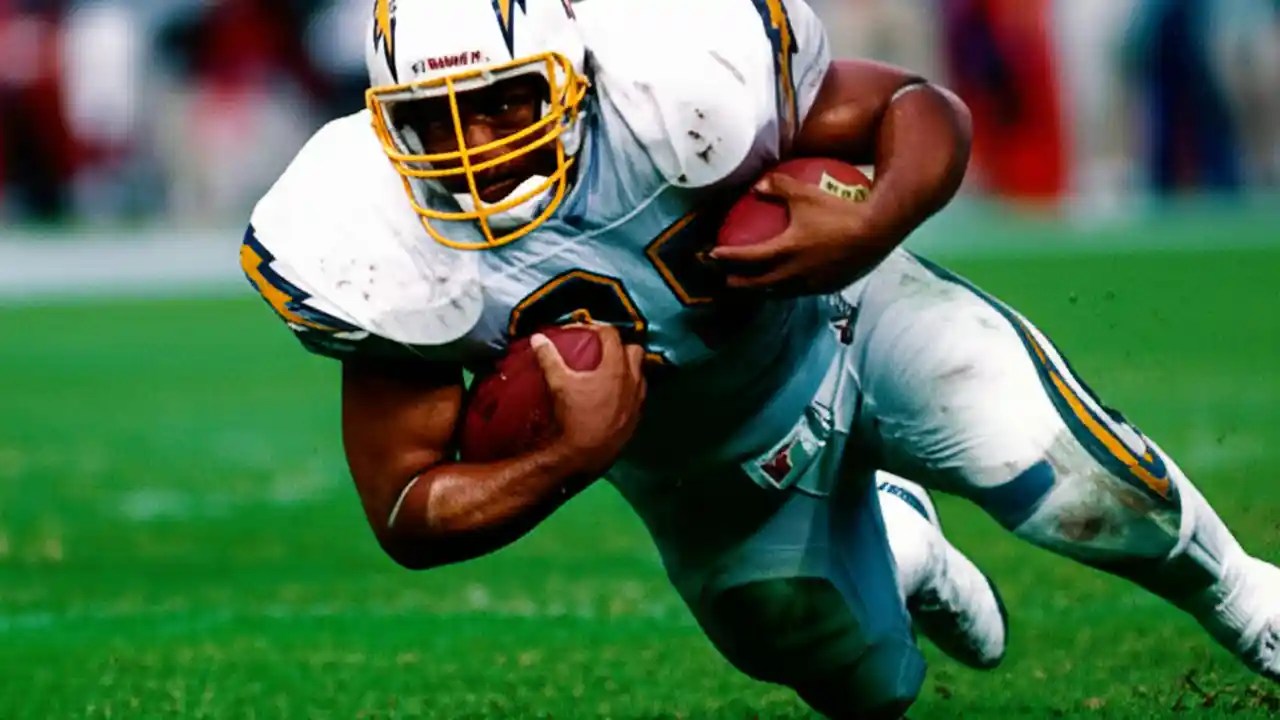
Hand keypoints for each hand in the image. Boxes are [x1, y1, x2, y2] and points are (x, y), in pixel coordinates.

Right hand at [532, 324, 646, 474]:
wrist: (584, 454)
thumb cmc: (573, 417)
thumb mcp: (559, 384)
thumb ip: (549, 358)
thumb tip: (538, 338)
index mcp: (616, 368)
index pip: (612, 335)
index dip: (598, 327)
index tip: (585, 330)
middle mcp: (633, 381)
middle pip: (634, 350)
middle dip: (621, 345)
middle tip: (603, 349)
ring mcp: (637, 401)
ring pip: (641, 374)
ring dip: (629, 367)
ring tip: (611, 370)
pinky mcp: (637, 418)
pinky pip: (639, 396)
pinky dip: (630, 389)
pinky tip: (614, 395)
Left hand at [709, 173, 900, 296]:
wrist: (877, 231)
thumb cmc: (840, 211)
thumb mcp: (806, 194)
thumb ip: (779, 187)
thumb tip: (757, 185)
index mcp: (786, 251)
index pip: (748, 258)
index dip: (727, 257)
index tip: (713, 255)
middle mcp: (795, 273)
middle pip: (759, 284)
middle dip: (740, 283)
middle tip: (726, 279)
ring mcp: (812, 283)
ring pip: (779, 292)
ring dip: (762, 289)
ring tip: (754, 285)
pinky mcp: (827, 287)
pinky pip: (799, 291)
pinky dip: (786, 289)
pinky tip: (787, 283)